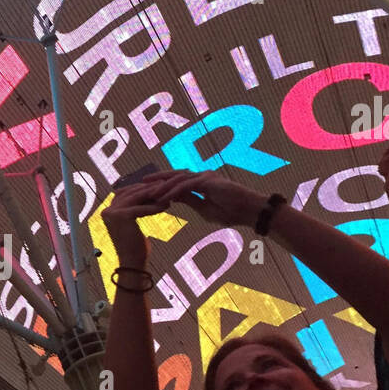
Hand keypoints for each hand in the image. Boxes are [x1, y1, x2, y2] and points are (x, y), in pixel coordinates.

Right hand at [100, 178, 172, 264]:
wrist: (132, 264)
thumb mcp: (133, 224)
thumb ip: (135, 208)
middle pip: (131, 193)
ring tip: (169, 194)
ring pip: (137, 197)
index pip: (127, 194)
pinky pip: (142, 208)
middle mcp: (107, 210)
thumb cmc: (135, 247)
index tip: (158, 188)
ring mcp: (113, 213)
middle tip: (166, 187)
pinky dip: (155, 206)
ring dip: (154, 195)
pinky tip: (167, 206)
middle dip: (149, 189)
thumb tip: (147, 194)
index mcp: (107, 211)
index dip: (142, 190)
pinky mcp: (122, 216)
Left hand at [144, 170, 265, 229]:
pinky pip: (188, 185)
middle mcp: (200, 176)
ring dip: (162, 187)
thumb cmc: (232, 212)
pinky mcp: (209, 181)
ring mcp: (205, 177)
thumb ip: (190, 202)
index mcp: (199, 183)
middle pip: (173, 176)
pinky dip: (175, 191)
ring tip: (148, 193)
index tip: (144, 192)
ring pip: (178, 179)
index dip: (159, 186)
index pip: (175, 183)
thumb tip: (175, 199)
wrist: (250, 212)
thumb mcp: (204, 209)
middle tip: (138, 184)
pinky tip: (164, 197)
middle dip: (155, 180)